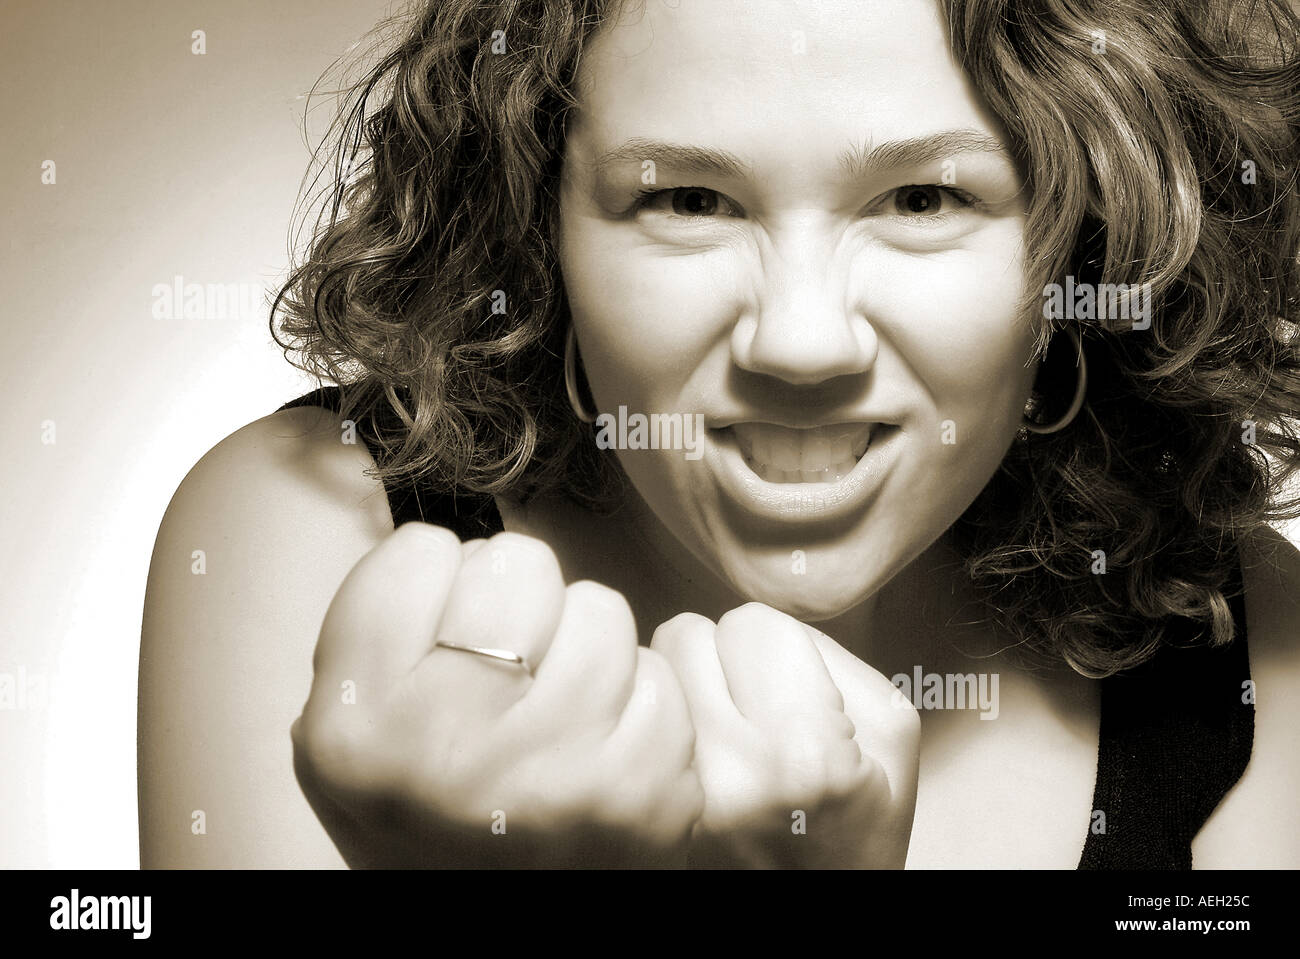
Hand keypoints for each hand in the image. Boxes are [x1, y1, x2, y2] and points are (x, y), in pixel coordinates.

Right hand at [291, 524, 703, 866]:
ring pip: (602, 609)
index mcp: (360, 731)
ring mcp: (563, 781)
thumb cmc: (422, 804)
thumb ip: (378, 624)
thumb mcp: (346, 723)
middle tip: (503, 664)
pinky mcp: (649, 798)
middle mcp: (458, 757)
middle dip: (516, 599)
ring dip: (580, 643)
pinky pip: (659, 676)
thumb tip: (461, 532)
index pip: (425, 551)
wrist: (485, 918)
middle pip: (521, 566)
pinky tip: (598, 743)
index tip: (436, 632)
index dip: (437, 580)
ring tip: (551, 705)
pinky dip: (633, 699)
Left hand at [651, 603, 920, 867]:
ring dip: (684, 683)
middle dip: (722, 656)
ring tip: (722, 725)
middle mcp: (729, 776)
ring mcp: (679, 798)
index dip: (776, 645)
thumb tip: (752, 623)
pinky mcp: (649, 810)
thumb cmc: (860, 821)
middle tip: (752, 702)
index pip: (750, 622)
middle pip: (687, 633)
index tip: (792, 686)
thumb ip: (827, 653)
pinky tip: (695, 752)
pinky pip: (634, 718)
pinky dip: (661, 720)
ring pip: (651, 668)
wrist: (819, 904)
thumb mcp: (886, 729)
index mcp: (804, 755)